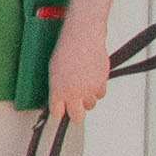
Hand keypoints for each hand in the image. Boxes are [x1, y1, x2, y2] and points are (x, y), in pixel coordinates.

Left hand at [45, 6, 116, 120]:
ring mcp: (88, 90)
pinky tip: (92, 78)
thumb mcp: (54, 70)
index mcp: (58, 90)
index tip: (61, 110)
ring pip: (91, 105)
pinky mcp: (101, 84)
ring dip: (88, 99)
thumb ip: (57, 87)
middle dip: (76, 115)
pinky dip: (97, 89)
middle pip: (77, 117)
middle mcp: (73, 93)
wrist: (83, 37)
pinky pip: (100, 94)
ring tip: (84, 86)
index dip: (60, 111)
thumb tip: (61, 98)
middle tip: (76, 109)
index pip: (57, 112)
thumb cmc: (67, 49)